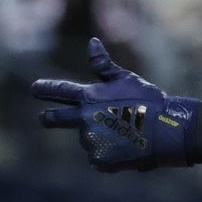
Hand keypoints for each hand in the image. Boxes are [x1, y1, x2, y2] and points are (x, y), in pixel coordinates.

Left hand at [32, 38, 199, 171]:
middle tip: (46, 118)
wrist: (166, 132)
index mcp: (88, 97)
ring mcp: (90, 142)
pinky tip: (125, 147)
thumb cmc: (149, 101)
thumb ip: (103, 64)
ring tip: (123, 132)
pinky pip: (99, 157)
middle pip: (53, 119)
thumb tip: (91, 41)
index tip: (34, 88)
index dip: (44, 89)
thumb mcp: (126, 78)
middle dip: (48, 118)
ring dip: (98, 135)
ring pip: (87, 138)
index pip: (59, 91)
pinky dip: (108, 152)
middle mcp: (83, 120)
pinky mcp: (100, 160)